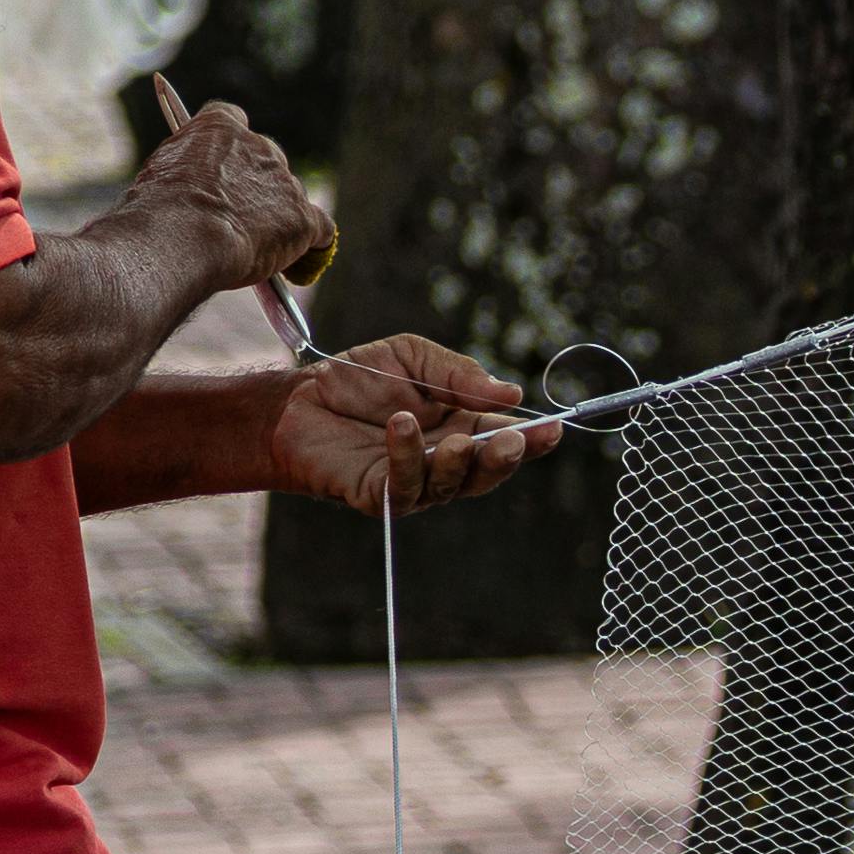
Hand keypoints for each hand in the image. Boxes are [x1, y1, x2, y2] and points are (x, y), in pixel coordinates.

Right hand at [137, 93, 333, 289]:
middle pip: (267, 161)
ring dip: (278, 217)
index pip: (233, 122)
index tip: (221, 168)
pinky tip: (301, 261)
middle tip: (237, 217)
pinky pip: (320, 229)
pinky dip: (313, 244)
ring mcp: (284, 182)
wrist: (180, 235)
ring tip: (256, 249)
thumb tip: (192, 193)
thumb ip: (186, 174)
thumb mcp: (161, 177)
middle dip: (256, 186)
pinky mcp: (301, 218)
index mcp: (220, 126)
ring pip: (290, 197)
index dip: (228, 149)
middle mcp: (259, 146)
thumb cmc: (158, 212)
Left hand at [269, 335, 562, 514]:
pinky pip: (404, 486)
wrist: (298, 400)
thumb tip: (511, 394)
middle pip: (488, 471)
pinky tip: (401, 426)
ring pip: (452, 485)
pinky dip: (407, 457)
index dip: (534, 437)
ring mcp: (416, 482)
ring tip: (454, 439)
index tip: (555, 428)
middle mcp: (445, 459)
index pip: (507, 436)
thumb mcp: (413, 357)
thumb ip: (459, 374)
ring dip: (458, 463)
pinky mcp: (381, 496)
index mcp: (462, 424)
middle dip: (505, 458)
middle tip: (511, 440)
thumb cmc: (357, 378)